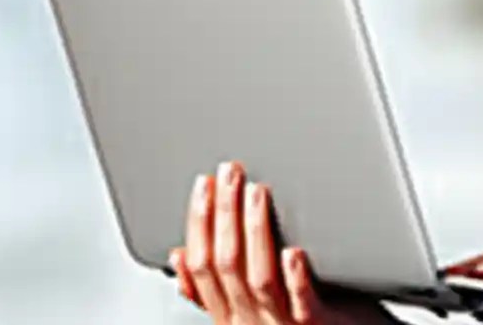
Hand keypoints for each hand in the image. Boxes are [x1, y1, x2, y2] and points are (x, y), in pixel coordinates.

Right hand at [170, 161, 392, 324]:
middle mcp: (249, 321)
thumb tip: (179, 254)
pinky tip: (293, 251)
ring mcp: (282, 324)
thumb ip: (217, 286)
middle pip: (226, 264)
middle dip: (224, 213)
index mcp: (228, 313)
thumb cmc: (303, 322)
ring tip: (258, 192)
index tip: (204, 184)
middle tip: (230, 172)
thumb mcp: (249, 306)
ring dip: (256, 232)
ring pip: (259, 278)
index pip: (201, 263)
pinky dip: (295, 277)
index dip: (199, 222)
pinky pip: (301, 303)